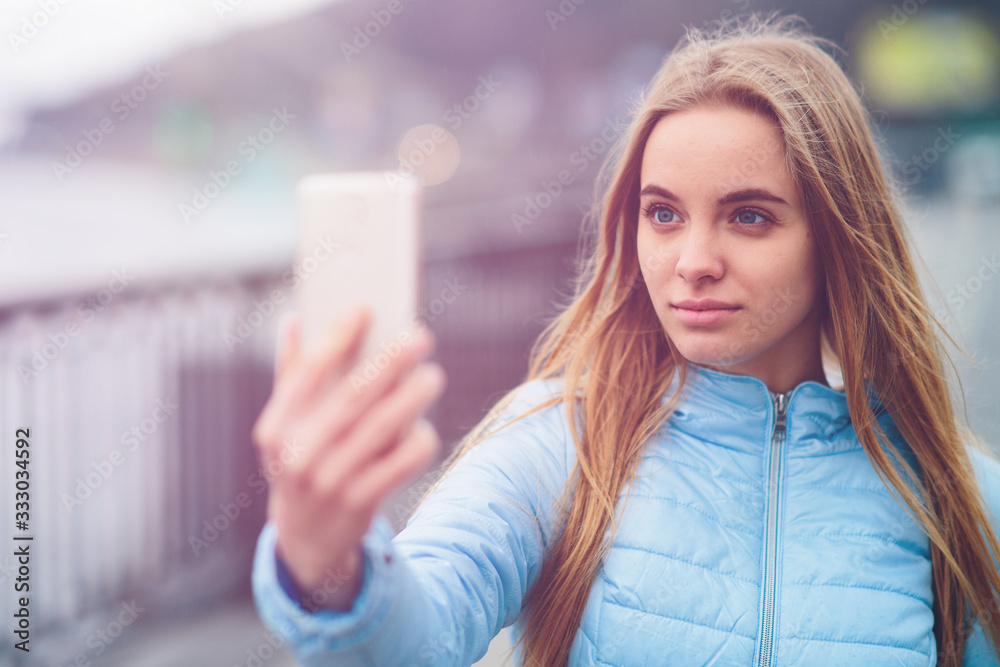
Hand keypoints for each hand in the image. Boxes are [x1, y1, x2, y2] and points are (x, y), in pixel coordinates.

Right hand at [252, 305, 445, 609]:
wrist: (304, 540)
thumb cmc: (301, 464)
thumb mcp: (285, 428)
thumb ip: (291, 375)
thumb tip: (294, 319)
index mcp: (277, 427)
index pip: (307, 374)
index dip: (335, 338)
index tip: (363, 307)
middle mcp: (298, 454)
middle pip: (351, 398)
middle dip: (388, 363)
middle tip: (420, 336)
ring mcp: (327, 481)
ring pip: (379, 431)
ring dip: (411, 399)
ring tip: (433, 376)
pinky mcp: (357, 505)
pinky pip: (396, 467)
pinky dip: (416, 445)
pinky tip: (427, 429)